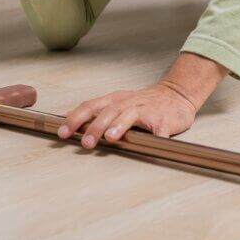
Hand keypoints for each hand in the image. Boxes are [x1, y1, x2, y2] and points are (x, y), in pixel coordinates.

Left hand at [57, 82, 199, 148]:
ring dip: (120, 125)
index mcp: (115, 100)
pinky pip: (159, 130)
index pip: (90, 107)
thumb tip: (67, 120)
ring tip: (111, 138)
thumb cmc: (144, 103)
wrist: (177, 94)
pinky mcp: (164, 120)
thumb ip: (95, 112)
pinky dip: (155, 137)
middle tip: (85, 142)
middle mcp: (129, 102)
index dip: (75, 119)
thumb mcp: (117, 103)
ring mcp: (147, 110)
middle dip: (95, 126)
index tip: (62, 133)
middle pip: (109, 111)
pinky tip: (151, 145)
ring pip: (131, 114)